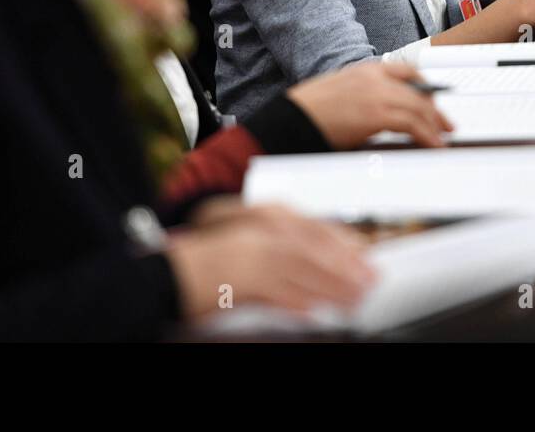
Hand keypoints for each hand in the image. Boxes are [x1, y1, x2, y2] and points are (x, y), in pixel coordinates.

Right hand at [167, 204, 373, 316]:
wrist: (165, 270)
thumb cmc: (204, 262)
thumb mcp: (246, 245)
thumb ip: (278, 249)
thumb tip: (314, 266)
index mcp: (262, 221)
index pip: (312, 229)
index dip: (342, 243)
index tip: (364, 256)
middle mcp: (260, 235)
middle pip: (313, 249)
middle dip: (346, 266)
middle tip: (369, 281)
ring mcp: (251, 257)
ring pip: (303, 270)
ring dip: (332, 286)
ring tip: (353, 299)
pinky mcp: (240, 281)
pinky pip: (277, 293)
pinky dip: (299, 303)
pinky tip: (316, 313)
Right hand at [286, 61, 452, 148]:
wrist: (291, 118)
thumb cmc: (308, 111)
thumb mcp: (340, 94)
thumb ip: (364, 97)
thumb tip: (382, 114)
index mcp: (365, 69)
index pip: (407, 70)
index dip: (425, 86)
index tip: (434, 99)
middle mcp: (374, 77)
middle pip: (418, 91)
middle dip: (436, 110)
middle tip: (446, 125)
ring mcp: (376, 94)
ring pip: (419, 107)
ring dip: (434, 125)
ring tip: (441, 138)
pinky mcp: (376, 114)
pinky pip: (412, 124)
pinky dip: (427, 135)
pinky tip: (432, 144)